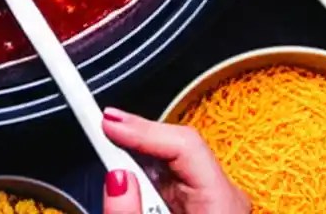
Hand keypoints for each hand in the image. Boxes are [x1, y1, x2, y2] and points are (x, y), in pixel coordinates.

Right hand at [101, 109, 250, 213]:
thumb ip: (132, 213)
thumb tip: (117, 178)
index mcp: (223, 203)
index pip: (184, 143)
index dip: (142, 128)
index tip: (107, 121)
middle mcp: (224, 196)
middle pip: (175, 145)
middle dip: (136, 136)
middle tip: (101, 126)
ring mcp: (214, 198)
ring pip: (170, 157)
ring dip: (137, 152)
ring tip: (107, 141)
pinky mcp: (199, 203)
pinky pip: (170, 174)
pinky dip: (144, 170)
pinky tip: (125, 168)